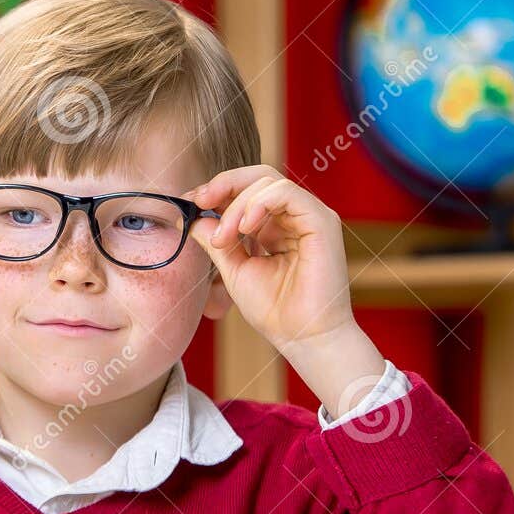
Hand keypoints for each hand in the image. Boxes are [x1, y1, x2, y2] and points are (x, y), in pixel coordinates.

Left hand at [186, 166, 386, 416]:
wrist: (303, 337)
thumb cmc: (274, 309)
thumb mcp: (233, 268)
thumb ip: (215, 240)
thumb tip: (191, 217)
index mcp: (274, 225)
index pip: (246, 190)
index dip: (217, 191)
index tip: (191, 203)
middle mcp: (293, 216)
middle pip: (257, 176)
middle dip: (223, 184)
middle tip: (200, 201)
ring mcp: (309, 216)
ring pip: (267, 182)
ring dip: (236, 205)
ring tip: (224, 238)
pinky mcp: (322, 221)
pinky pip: (286, 193)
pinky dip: (258, 204)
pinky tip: (244, 229)